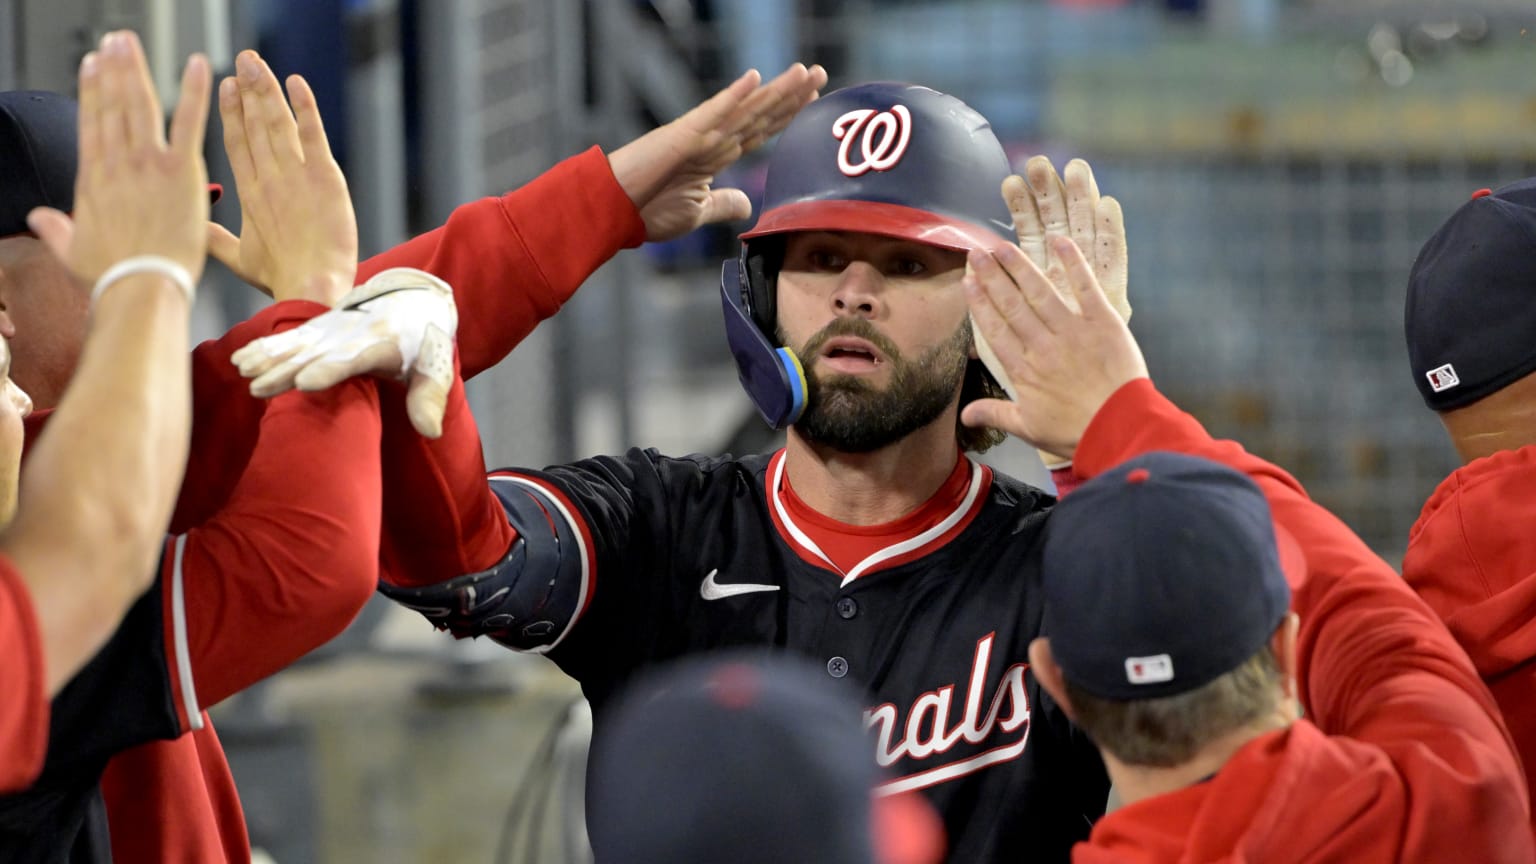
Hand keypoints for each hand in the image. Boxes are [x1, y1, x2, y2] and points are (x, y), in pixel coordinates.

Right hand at [28, 32, 211, 284]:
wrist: (141, 287)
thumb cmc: (112, 276)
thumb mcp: (71, 251)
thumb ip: (55, 229)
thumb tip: (37, 219)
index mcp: (95, 179)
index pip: (92, 124)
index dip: (92, 92)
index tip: (92, 67)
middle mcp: (118, 164)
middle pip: (113, 106)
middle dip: (113, 71)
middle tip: (116, 43)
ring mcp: (148, 164)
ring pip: (141, 106)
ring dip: (137, 71)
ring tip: (134, 44)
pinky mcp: (181, 171)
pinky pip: (189, 124)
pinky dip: (195, 93)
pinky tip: (202, 67)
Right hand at [208, 50, 356, 305]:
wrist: (311, 287)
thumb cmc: (281, 279)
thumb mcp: (241, 259)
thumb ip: (217, 238)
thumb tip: (196, 230)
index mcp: (249, 195)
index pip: (237, 144)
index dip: (231, 114)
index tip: (225, 87)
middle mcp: (268, 178)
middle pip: (254, 126)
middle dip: (248, 92)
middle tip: (243, 62)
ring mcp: (295, 175)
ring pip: (277, 124)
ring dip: (267, 91)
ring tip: (257, 64)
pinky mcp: (323, 177)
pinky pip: (313, 134)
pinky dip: (305, 107)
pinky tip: (296, 83)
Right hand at [230, 268, 457, 437]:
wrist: (411, 298)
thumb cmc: (424, 342)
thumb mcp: (435, 368)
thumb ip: (429, 399)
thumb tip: (432, 433)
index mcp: (380, 343)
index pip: (352, 359)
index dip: (329, 370)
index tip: (306, 383)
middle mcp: (350, 333)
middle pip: (314, 354)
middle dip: (286, 370)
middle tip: (259, 388)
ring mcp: (331, 328)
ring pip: (295, 344)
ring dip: (268, 358)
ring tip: (243, 373)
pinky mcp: (317, 328)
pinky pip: (288, 336)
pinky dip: (265, 346)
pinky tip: (241, 359)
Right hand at [608, 62, 827, 240]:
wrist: (611, 210)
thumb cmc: (646, 212)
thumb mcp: (697, 213)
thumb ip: (723, 204)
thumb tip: (747, 203)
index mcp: (715, 155)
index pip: (760, 130)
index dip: (788, 114)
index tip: (814, 99)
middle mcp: (712, 139)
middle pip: (760, 113)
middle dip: (792, 95)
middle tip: (821, 73)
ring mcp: (698, 135)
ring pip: (745, 109)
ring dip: (775, 90)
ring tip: (804, 72)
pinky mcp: (681, 136)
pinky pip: (712, 114)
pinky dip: (733, 96)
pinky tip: (754, 78)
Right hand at [997, 157, 1128, 466]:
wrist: (1119, 429)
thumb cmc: (1075, 432)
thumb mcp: (1029, 428)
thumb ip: (996, 414)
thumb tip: (964, 416)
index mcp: (1024, 370)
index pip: (995, 330)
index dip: (979, 304)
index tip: (967, 283)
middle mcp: (1042, 345)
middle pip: (1011, 305)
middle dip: (992, 277)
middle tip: (976, 253)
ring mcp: (1072, 331)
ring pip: (1040, 293)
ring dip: (1020, 267)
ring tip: (1003, 246)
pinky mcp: (1102, 323)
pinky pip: (1086, 288)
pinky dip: (1073, 264)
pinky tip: (1060, 243)